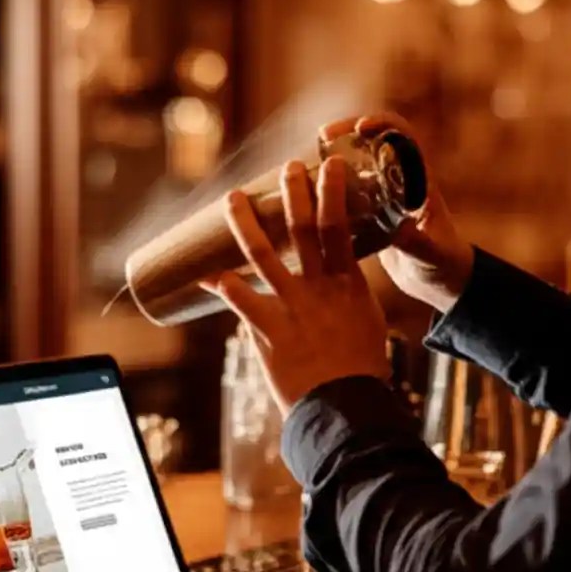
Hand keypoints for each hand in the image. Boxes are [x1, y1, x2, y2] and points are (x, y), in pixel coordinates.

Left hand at [204, 158, 391, 414]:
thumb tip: (343, 281)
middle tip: (286, 168)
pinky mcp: (267, 330)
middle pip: (303, 229)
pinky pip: (238, 300)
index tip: (328, 166)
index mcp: (348, 284)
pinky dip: (219, 284)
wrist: (345, 405)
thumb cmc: (362, 370)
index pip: (339, 227)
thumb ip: (352, 297)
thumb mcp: (367, 322)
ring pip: (262, 254)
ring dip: (245, 223)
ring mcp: (290, 307)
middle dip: (294, 193)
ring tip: (234, 198)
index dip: (333, 192)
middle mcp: (318, 288)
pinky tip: (203, 272)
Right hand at [320, 112, 474, 313]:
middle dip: (346, 134)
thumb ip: (418, 241)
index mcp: (418, 181)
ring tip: (306, 164)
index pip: (403, 136)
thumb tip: (400, 228)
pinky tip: (303, 198)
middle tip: (321, 137)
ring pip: (352, 166)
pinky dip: (324, 191)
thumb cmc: (444, 263)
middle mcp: (398, 181)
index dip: (383, 125)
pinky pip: (343, 193)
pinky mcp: (367, 215)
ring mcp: (381, 196)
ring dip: (329, 161)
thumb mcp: (431, 253)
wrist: (439, 281)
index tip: (360, 128)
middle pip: (371, 142)